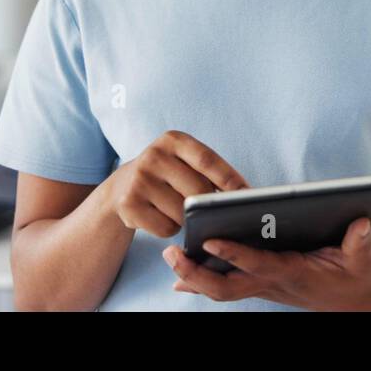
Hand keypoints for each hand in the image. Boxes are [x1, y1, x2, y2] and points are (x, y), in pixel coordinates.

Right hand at [105, 130, 248, 236]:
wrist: (122, 186)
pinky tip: (162, 217)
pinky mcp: (129, 204)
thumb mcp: (185, 161)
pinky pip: (166, 228)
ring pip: (182, 213)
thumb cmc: (169, 175)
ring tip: (178, 210)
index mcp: (174, 140)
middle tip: (213, 212)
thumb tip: (245, 196)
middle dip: (209, 206)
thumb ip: (210, 172)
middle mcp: (154, 156)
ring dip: (188, 220)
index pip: (208, 161)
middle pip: (198, 191)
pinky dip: (171, 229)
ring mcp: (139, 180)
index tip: (248, 196)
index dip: (231, 180)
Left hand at [162, 217, 370, 310]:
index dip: (234, 254)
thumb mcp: (364, 260)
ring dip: (193, 277)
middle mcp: (273, 283)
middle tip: (171, 254)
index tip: (210, 240)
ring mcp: (265, 287)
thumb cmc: (357, 278)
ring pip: (222, 289)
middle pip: (226, 287)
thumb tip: (359, 221)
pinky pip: (226, 286)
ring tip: (170, 258)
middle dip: (195, 273)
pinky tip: (182, 276)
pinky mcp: (262, 285)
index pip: (259, 264)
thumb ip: (359, 242)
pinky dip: (202, 282)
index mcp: (294, 272)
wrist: (355, 304)